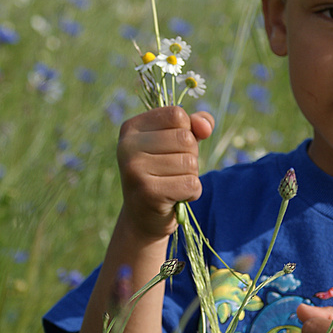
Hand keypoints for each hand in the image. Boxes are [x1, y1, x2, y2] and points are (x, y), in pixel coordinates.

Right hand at [117, 106, 213, 240]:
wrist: (144, 217)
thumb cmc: (164, 173)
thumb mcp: (178, 143)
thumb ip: (195, 125)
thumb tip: (205, 127)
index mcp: (131, 128)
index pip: (177, 115)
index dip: (187, 132)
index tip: (172, 148)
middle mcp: (127, 146)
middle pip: (186, 138)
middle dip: (190, 156)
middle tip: (172, 171)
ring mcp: (134, 169)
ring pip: (190, 162)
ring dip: (191, 176)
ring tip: (172, 184)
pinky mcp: (147, 192)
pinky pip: (191, 184)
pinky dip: (192, 193)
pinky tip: (176, 197)